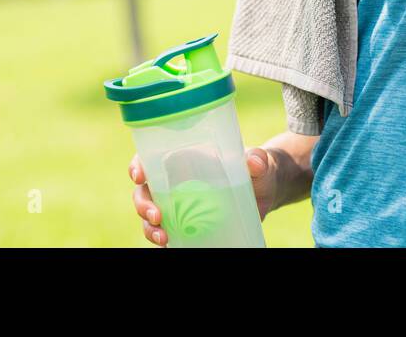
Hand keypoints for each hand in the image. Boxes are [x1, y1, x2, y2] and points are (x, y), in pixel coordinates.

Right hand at [129, 148, 281, 246]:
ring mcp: (179, 204)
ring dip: (149, 227)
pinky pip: (167, 232)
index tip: (139, 176)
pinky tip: (169, 247)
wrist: (267, 194)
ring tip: (163, 238)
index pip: (150, 158)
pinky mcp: (188, 224)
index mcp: (184, 158)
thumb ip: (258, 160)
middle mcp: (175, 181)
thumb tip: (254, 162)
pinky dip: (163, 241)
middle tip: (156, 217)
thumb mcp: (261, 163)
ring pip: (151, 215)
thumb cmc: (259, 170)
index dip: (138, 165)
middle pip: (145, 191)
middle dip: (142, 204)